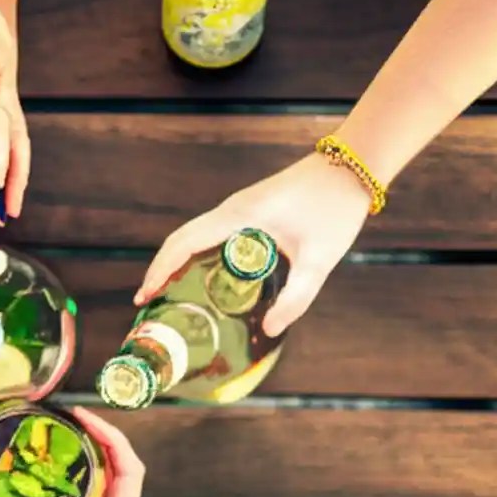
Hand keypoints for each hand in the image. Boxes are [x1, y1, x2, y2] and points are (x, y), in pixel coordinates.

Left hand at [0, 0, 30, 225]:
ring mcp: (8, 82)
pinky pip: (13, 127)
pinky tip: (5, 180)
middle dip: (6, 179)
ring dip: (16, 175)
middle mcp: (1, 77)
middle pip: (11, 137)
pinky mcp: (7, 84)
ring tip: (8, 212)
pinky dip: (12, 157)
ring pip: (19, 136)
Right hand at [136, 153, 372, 335]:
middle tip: (149, 301)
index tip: (144, 295)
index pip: (183, 243)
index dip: (160, 270)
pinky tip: (200, 275)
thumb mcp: (319, 259)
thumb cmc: (334, 206)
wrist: (351, 167)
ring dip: (175, 261)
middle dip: (160, 270)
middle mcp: (231, 210)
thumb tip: (271, 330)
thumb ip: (297, 298)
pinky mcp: (248, 210)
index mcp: (239, 217)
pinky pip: (209, 233)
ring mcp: (238, 208)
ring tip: (167, 292)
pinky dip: (194, 253)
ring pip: (192, 234)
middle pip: (180, 239)